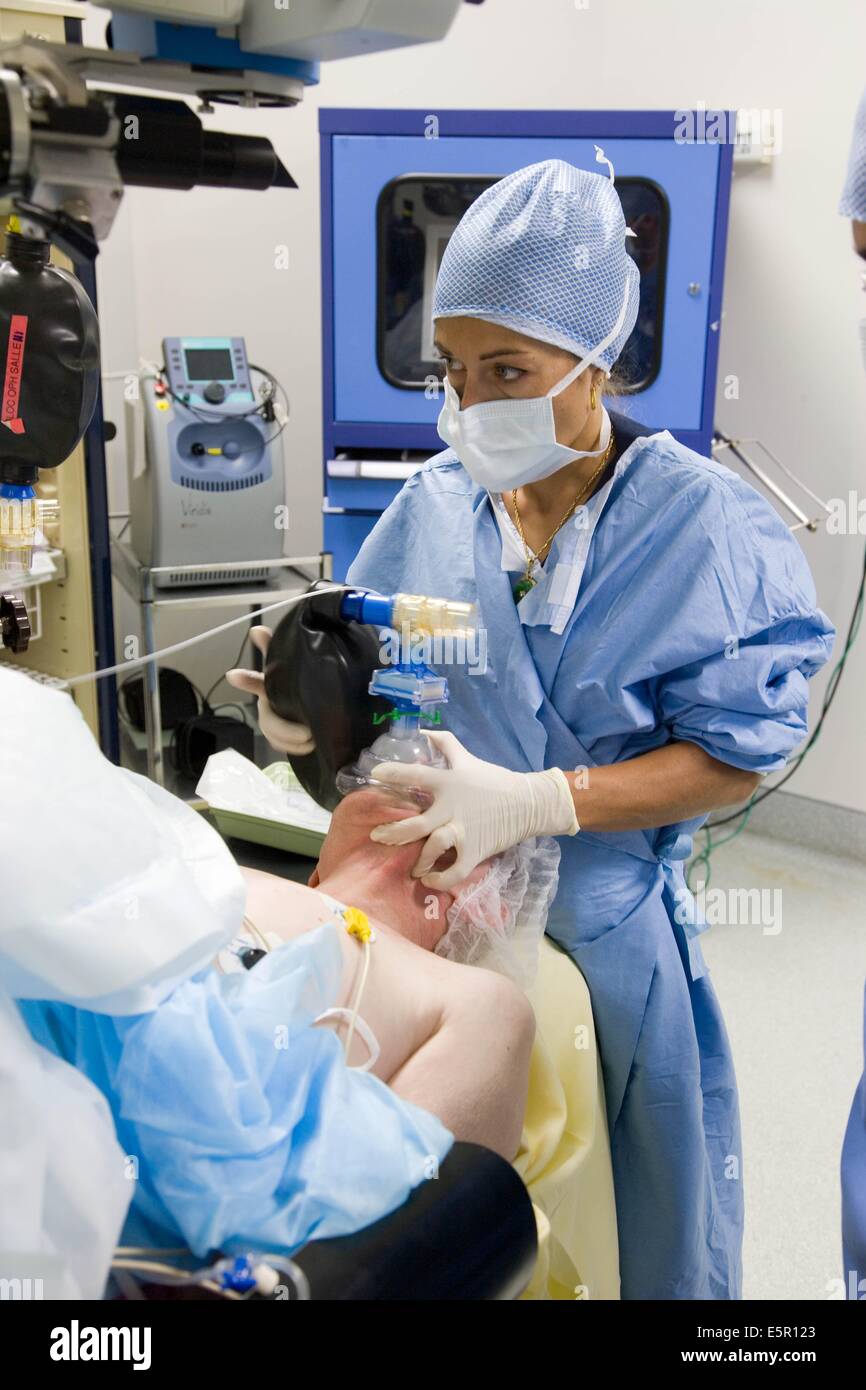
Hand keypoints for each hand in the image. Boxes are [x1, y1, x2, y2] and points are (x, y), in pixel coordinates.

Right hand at [226, 626, 315, 755]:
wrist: (317, 701)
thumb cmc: (299, 681)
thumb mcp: (291, 664)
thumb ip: (274, 648)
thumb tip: (256, 629)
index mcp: (268, 688)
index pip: (254, 682)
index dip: (246, 679)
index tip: (234, 675)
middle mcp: (269, 706)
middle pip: (268, 722)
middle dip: (285, 730)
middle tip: (307, 734)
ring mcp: (276, 724)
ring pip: (275, 738)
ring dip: (292, 743)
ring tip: (312, 741)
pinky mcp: (286, 739)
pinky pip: (284, 747)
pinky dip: (296, 749)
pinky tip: (311, 747)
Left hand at [369, 730, 578, 889]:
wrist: (527, 803)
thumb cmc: (493, 780)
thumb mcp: (468, 758)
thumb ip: (445, 744)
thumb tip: (423, 732)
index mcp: (449, 783)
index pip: (417, 775)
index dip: (395, 774)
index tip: (375, 775)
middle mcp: (452, 808)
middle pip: (417, 824)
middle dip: (394, 832)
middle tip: (377, 836)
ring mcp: (464, 831)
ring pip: (434, 848)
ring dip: (419, 860)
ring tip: (411, 868)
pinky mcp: (475, 851)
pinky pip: (455, 871)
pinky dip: (440, 879)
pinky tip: (429, 879)